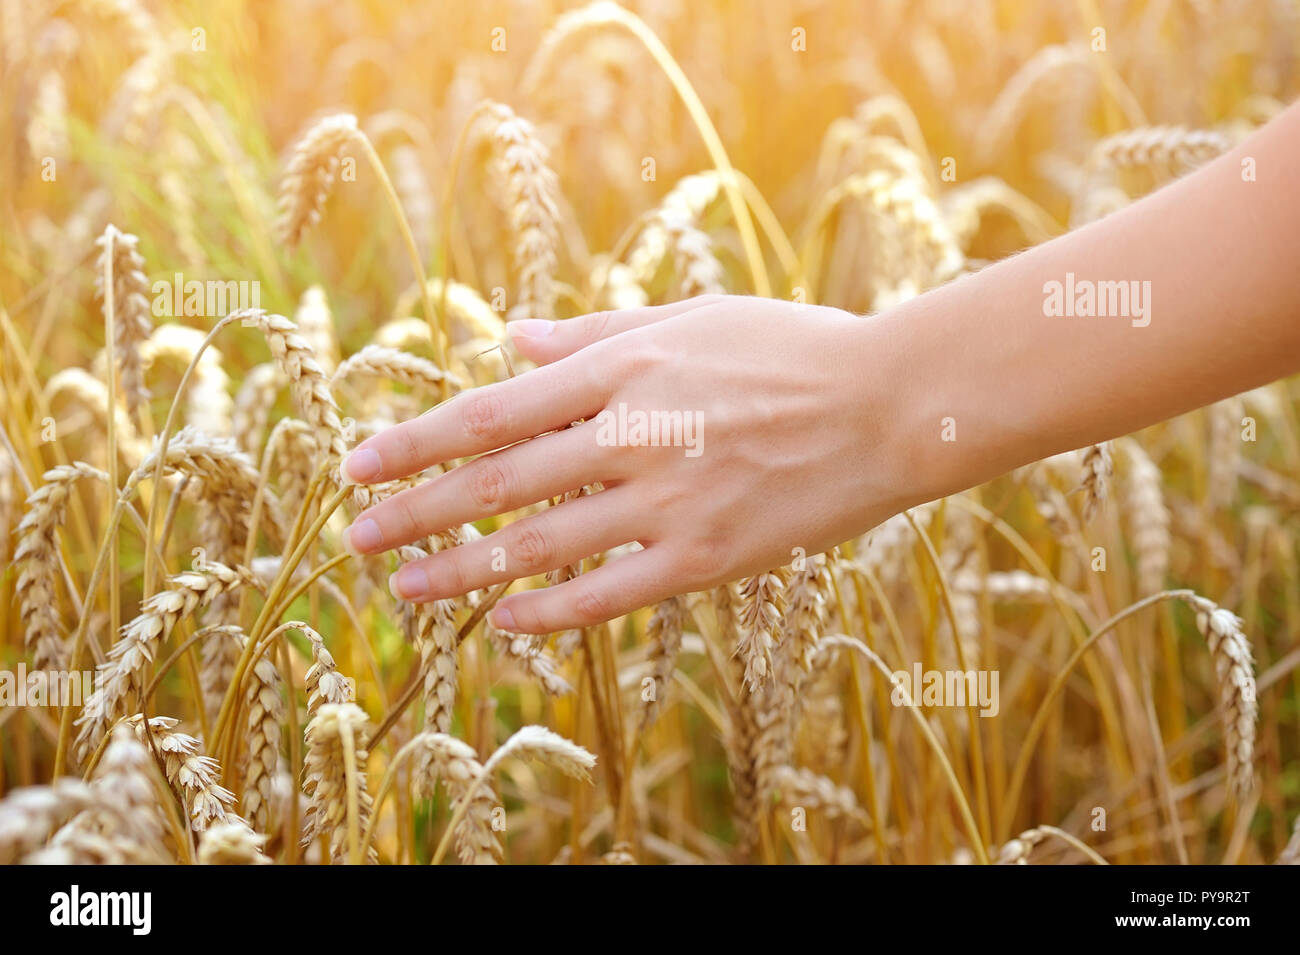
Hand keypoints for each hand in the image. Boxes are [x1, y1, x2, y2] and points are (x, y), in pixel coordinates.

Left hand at [339, 294, 908, 633]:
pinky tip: (505, 622)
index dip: (416, 442)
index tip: (358, 465)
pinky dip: (551, 610)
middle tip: (355, 539)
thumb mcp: (692, 318)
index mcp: (623, 368)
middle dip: (416, 511)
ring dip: (463, 568)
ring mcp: (669, 501)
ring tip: (407, 588)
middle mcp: (632, 434)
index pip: (491, 410)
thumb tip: (513, 340)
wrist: (891, 404)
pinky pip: (610, 592)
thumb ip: (595, 332)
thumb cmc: (792, 349)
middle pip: (498, 482)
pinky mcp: (707, 558)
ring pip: (540, 544)